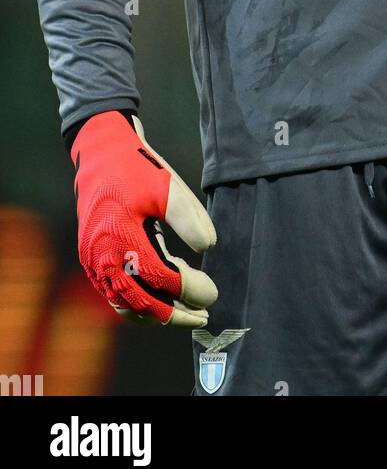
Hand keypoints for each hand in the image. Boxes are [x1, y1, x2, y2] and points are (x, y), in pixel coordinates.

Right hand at [71, 111, 217, 326]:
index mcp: (122, 239)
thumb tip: (208, 246)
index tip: (212, 293)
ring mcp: (94, 261)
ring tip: (185, 313)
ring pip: (125, 304)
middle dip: (175, 314)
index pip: (160, 279)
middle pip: (141, 303)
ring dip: (155, 313)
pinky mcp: (92, 259)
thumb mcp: (168, 187)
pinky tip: (161, 297)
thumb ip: (188, 218)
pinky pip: (114, 293)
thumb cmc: (137, 168)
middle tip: (203, 316)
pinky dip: (137, 303)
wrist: (101, 152)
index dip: (189, 289)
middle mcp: (103, 257)